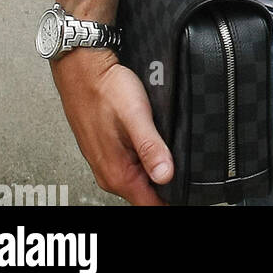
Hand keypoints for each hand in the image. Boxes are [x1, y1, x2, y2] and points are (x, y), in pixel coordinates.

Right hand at [50, 48, 172, 205]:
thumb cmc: (105, 88)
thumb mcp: (136, 115)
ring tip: (168, 146)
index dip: (174, 197)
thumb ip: (150, 147)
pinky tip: (152, 139)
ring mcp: (107, 162)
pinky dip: (146, 156)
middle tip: (185, 161)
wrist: (82, 69)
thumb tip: (167, 175)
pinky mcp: (108, 149)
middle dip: (168, 182)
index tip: (190, 188)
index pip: (151, 204)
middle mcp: (109, 173)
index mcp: (117, 172)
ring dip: (157, 167)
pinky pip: (132, 163)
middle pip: (147, 193)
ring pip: (140, 177)